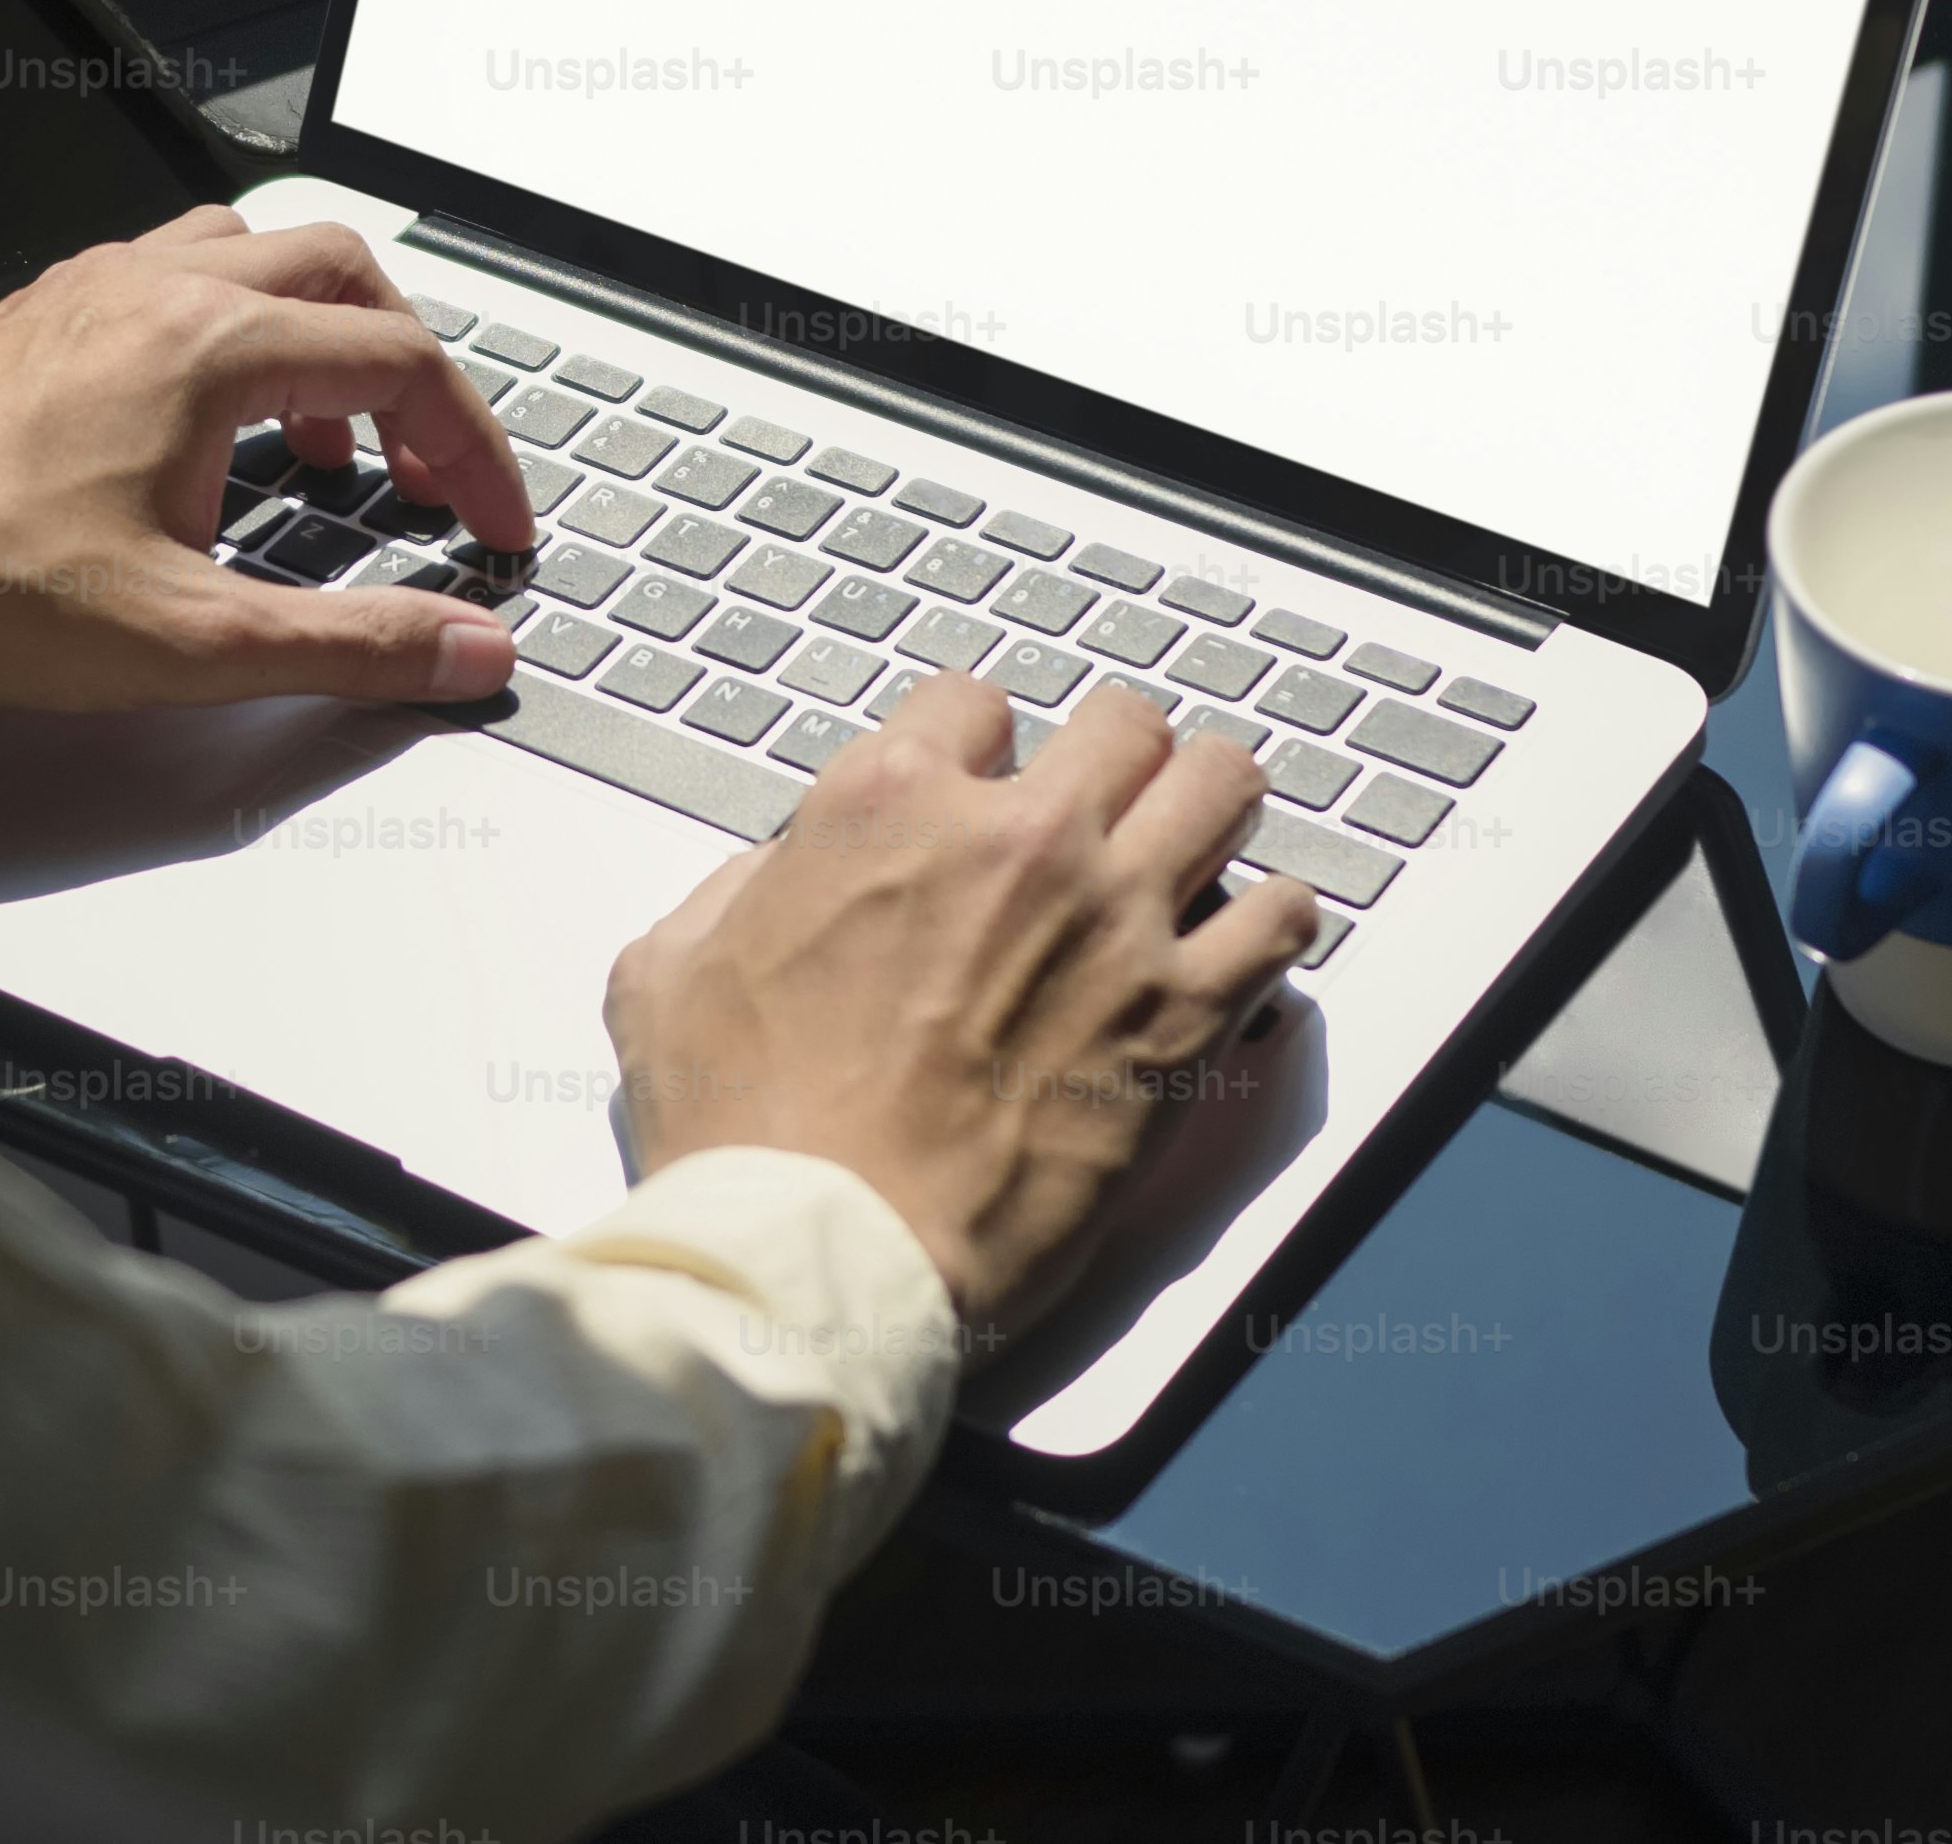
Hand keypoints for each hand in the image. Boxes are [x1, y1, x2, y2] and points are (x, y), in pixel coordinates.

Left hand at [0, 206, 543, 708]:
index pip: (400, 362)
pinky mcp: (39, 318)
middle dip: (408, 367)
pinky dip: (232, 333)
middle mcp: (150, 288)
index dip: (473, 447)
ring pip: (253, 255)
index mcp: (204, 346)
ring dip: (316, 334)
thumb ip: (346, 644)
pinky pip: (173, 278)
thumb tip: (463, 644)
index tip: (491, 517)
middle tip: (423, 464)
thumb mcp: (186, 641)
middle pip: (342, 272)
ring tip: (321, 443)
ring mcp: (88, 292)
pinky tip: (207, 431)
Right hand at [601, 674, 1312, 1328]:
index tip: (982, 786)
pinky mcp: (1180, 1015)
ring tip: (1194, 840)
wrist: (828, 1250)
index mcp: (887, 806)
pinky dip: (1272, 920)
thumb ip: (735, 890)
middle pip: (1120, 722)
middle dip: (1110, 759)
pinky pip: (1282, 919)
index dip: (974, 748)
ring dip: (1206, 806)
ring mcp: (1113, 920)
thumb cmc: (746, 1133)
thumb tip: (777, 877)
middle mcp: (1017, 839)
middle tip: (1102, 805)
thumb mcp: (670, 972)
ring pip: (1221, 784)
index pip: (971, 702)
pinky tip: (1245, 938)